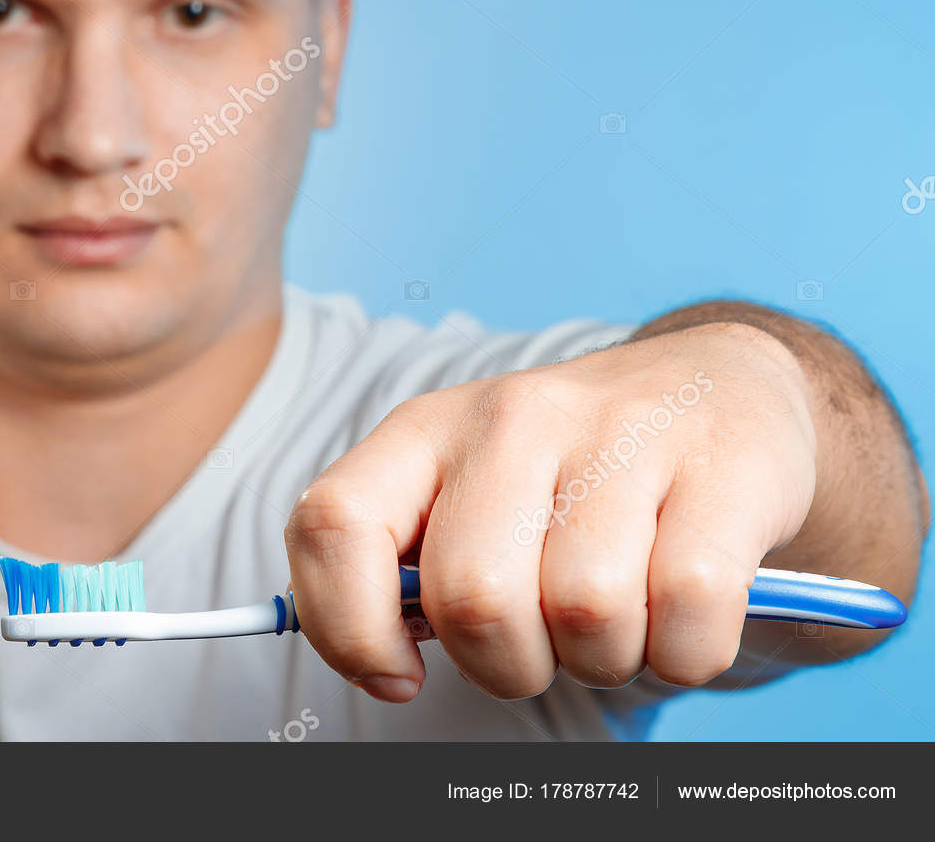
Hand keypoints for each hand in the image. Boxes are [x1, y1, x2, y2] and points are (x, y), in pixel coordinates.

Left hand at [285, 322, 816, 700]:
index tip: (398, 672)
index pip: (334, 522)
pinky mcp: (723, 467)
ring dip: (601, 658)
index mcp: (426, 430)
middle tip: (538, 643)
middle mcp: (512, 417)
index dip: (348, 626)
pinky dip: (683, 653)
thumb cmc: (567, 476)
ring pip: (585, 613)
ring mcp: (620, 432)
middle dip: (506, 663)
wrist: (718, 385)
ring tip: (615, 617)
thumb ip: (401, 563)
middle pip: (472, 596)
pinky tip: (679, 613)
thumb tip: (379, 660)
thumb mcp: (462, 493)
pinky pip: (687, 617)